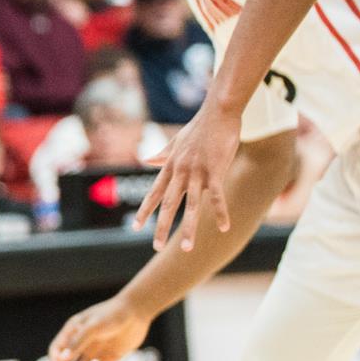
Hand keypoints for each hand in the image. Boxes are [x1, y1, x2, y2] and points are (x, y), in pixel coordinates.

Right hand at [49, 297, 152, 360]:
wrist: (137, 313)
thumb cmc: (112, 315)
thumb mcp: (93, 327)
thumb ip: (77, 343)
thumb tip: (62, 360)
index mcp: (73, 331)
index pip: (58, 348)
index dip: (55, 360)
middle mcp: (82, 342)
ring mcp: (95, 350)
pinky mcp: (109, 357)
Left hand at [135, 104, 241, 251]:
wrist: (218, 111)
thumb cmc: (199, 127)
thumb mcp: (176, 141)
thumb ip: (162, 154)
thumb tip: (146, 160)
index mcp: (171, 166)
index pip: (154, 193)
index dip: (145, 210)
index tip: (136, 226)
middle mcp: (180, 172)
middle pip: (168, 204)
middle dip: (161, 226)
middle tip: (154, 247)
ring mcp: (197, 172)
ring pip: (191, 205)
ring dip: (189, 227)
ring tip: (186, 248)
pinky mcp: (215, 170)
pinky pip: (217, 196)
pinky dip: (219, 212)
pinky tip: (223, 228)